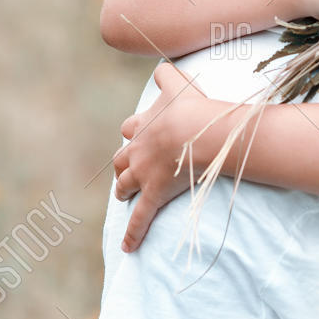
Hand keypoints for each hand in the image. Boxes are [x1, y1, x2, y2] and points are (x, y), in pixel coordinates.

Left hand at [112, 63, 230, 252]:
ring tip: (123, 195)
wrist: (197, 132)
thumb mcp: (178, 83)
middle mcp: (137, 150)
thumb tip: (160, 69)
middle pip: (121, 159)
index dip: (134, 132)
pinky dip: (132, 234)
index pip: (130, 128)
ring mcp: (144, 173)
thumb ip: (167, 75)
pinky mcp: (154, 194)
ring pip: (124, 185)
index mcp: (142, 125)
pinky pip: (139, 218)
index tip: (137, 134)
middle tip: (127, 169)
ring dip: (123, 190)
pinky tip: (127, 248)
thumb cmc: (191, 107)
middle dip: (123, 164)